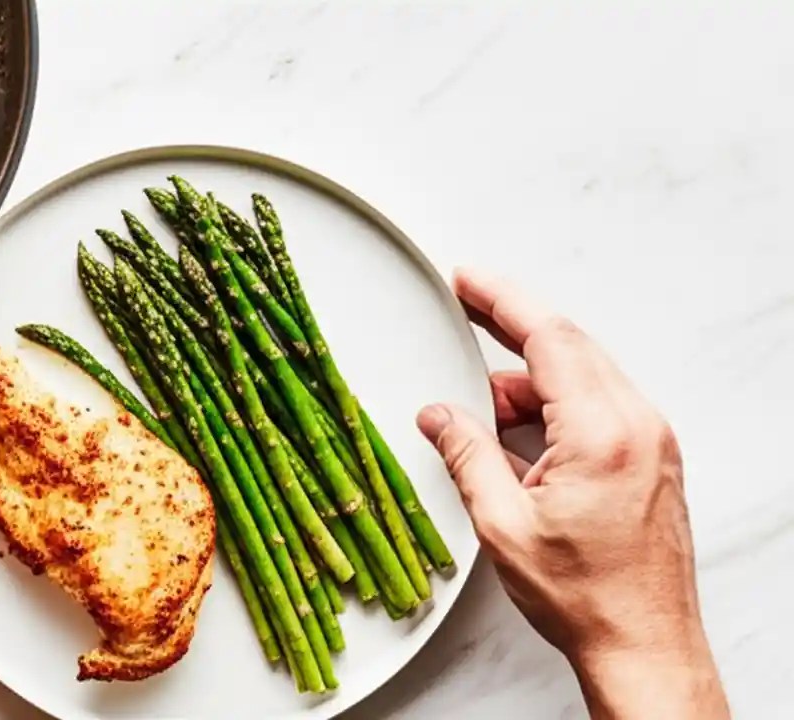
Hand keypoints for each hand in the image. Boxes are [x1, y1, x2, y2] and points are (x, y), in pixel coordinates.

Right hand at [416, 270, 727, 718]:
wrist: (644, 644)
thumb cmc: (586, 596)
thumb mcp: (502, 523)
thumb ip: (466, 454)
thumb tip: (439, 415)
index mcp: (602, 433)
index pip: (550, 337)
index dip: (502, 299)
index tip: (468, 281)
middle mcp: (638, 426)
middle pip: (569, 347)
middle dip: (511, 329)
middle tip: (466, 314)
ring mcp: (651, 442)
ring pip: (583, 378)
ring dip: (529, 382)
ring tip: (481, 415)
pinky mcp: (652, 459)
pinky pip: (599, 407)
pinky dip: (555, 408)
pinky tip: (519, 439)